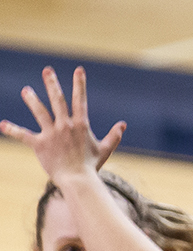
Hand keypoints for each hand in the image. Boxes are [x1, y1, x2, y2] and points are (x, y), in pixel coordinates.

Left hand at [0, 67, 126, 180]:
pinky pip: (23, 135)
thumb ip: (114, 136)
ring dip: (32, 99)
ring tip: (26, 90)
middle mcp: (65, 125)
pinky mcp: (39, 144)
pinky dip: (12, 129)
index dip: (80, 84)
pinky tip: (2, 125)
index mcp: (81, 125)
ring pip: (39, 112)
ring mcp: (51, 134)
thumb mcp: (105, 150)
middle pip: (57, 100)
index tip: (78, 70)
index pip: (80, 100)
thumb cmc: (91, 166)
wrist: (77, 180)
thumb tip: (123, 124)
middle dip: (52, 83)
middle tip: (48, 70)